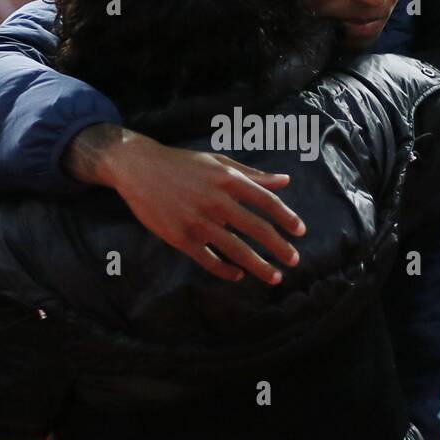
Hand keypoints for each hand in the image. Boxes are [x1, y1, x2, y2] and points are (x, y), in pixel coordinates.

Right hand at [67, 126, 305, 283]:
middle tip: (294, 260)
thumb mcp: (218, 162)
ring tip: (275, 277)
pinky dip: (226, 271)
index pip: (266, 201)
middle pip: (256, 228)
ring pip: (236, 250)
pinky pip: (209, 260)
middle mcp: (216, 201)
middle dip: (279, 247)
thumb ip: (252, 175)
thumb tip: (284, 180)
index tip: (300, 232)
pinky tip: (238, 275)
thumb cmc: (182, 164)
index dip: (286, 217)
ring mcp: (198, 221)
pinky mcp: (181, 238)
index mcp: (228, 179)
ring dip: (259, 266)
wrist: (138, 168)